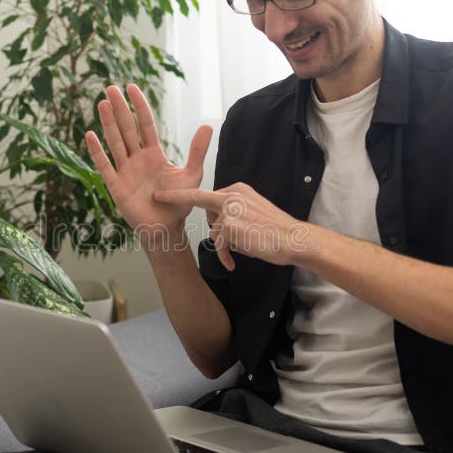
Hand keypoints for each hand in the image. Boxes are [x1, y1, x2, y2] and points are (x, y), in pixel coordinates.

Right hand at [85, 84, 212, 244]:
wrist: (166, 228)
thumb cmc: (178, 202)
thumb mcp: (192, 174)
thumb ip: (197, 151)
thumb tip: (207, 125)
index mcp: (154, 153)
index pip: (145, 124)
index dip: (138, 105)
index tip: (131, 87)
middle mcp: (137, 158)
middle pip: (127, 128)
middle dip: (119, 108)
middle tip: (111, 87)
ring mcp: (125, 171)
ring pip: (115, 142)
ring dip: (108, 123)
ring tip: (102, 103)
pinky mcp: (116, 186)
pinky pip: (105, 165)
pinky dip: (97, 151)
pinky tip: (90, 135)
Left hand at [154, 182, 311, 269]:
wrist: (294, 239)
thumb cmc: (275, 231)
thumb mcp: (253, 211)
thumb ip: (233, 212)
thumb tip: (217, 225)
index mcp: (237, 189)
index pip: (205, 194)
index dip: (180, 196)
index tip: (158, 196)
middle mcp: (232, 195)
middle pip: (204, 208)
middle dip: (207, 222)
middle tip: (195, 216)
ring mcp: (230, 210)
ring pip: (214, 231)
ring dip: (226, 245)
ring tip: (246, 248)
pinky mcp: (230, 226)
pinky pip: (220, 245)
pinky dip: (226, 256)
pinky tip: (233, 263)